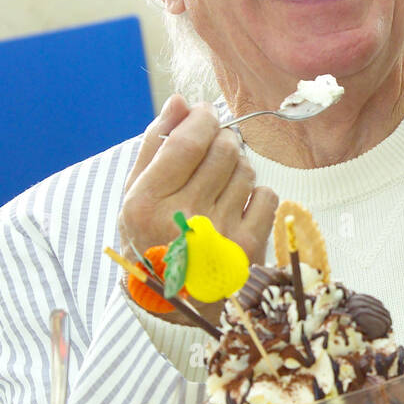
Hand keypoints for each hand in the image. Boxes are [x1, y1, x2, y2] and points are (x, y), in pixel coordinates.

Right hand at [118, 95, 277, 325]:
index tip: (204, 113)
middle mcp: (183, 218)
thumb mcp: (136, 195)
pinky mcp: (249, 248)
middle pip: (222, 150)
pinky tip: (237, 206)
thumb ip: (154, 145)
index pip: (186, 143)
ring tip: (220, 184)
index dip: (201, 118)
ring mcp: (220, 234)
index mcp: (146, 204)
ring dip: (237, 167)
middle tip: (213, 149)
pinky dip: (256, 193)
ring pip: (246, 169)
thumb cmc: (151, 237)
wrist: (174, 302)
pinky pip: (267, 194)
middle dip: (221, 139)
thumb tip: (180, 101)